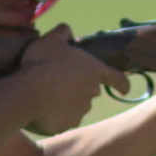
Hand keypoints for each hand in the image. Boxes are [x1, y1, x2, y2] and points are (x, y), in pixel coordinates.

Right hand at [17, 24, 131, 134]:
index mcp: (94, 70)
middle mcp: (92, 92)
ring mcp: (81, 110)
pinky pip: (64, 120)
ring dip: (67, 102)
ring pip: (76, 106)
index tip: (125, 90)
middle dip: (78, 88)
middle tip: (58, 83)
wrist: (29, 91)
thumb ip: (63, 32)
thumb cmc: (43, 62)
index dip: (122, 84)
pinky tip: (43, 109)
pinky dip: (57, 116)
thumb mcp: (52, 39)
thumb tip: (67, 32)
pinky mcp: (68, 124)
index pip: (117, 78)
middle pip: (90, 91)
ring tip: (46, 95)